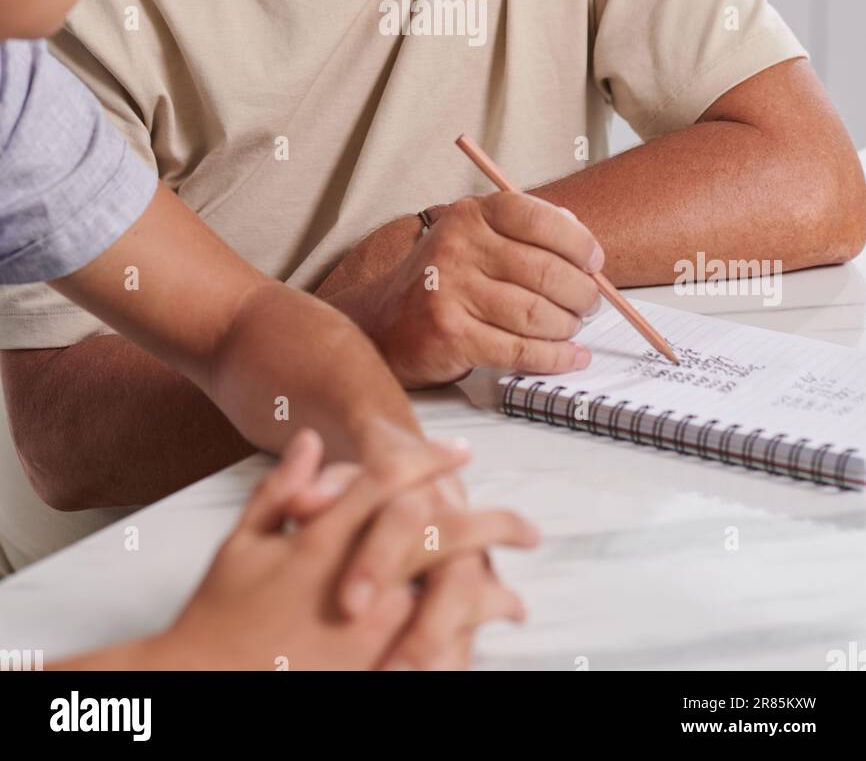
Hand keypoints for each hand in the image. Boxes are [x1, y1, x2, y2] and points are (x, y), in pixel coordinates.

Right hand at [150, 427, 536, 670]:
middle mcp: (352, 580)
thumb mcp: (242, 541)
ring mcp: (367, 632)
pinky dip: (462, 645)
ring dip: (489, 590)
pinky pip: (431, 654)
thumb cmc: (218, 611)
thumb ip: (281, 488)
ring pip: (446, 598)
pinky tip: (478, 647)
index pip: (389, 483)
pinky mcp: (372, 673)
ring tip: (514, 591)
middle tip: (526, 526)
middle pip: (439, 536)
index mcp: (319, 541)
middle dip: (490, 525)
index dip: (428, 460)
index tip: (460, 450)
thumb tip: (313, 441)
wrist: (202, 679)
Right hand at [342, 193, 604, 387]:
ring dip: (568, 327)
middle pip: (546, 272)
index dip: (578, 243)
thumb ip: (523, 231)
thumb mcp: (473, 238)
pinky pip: (522, 350)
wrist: (383, 324)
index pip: (538, 219)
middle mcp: (458, 248)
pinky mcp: (452, 336)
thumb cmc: (444, 280)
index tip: (595, 262)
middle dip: (582, 293)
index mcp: (470, 216)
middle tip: (590, 304)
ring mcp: (451, 293)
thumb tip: (582, 238)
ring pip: (538, 315)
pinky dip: (556, 357)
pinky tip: (570, 356)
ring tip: (571, 328)